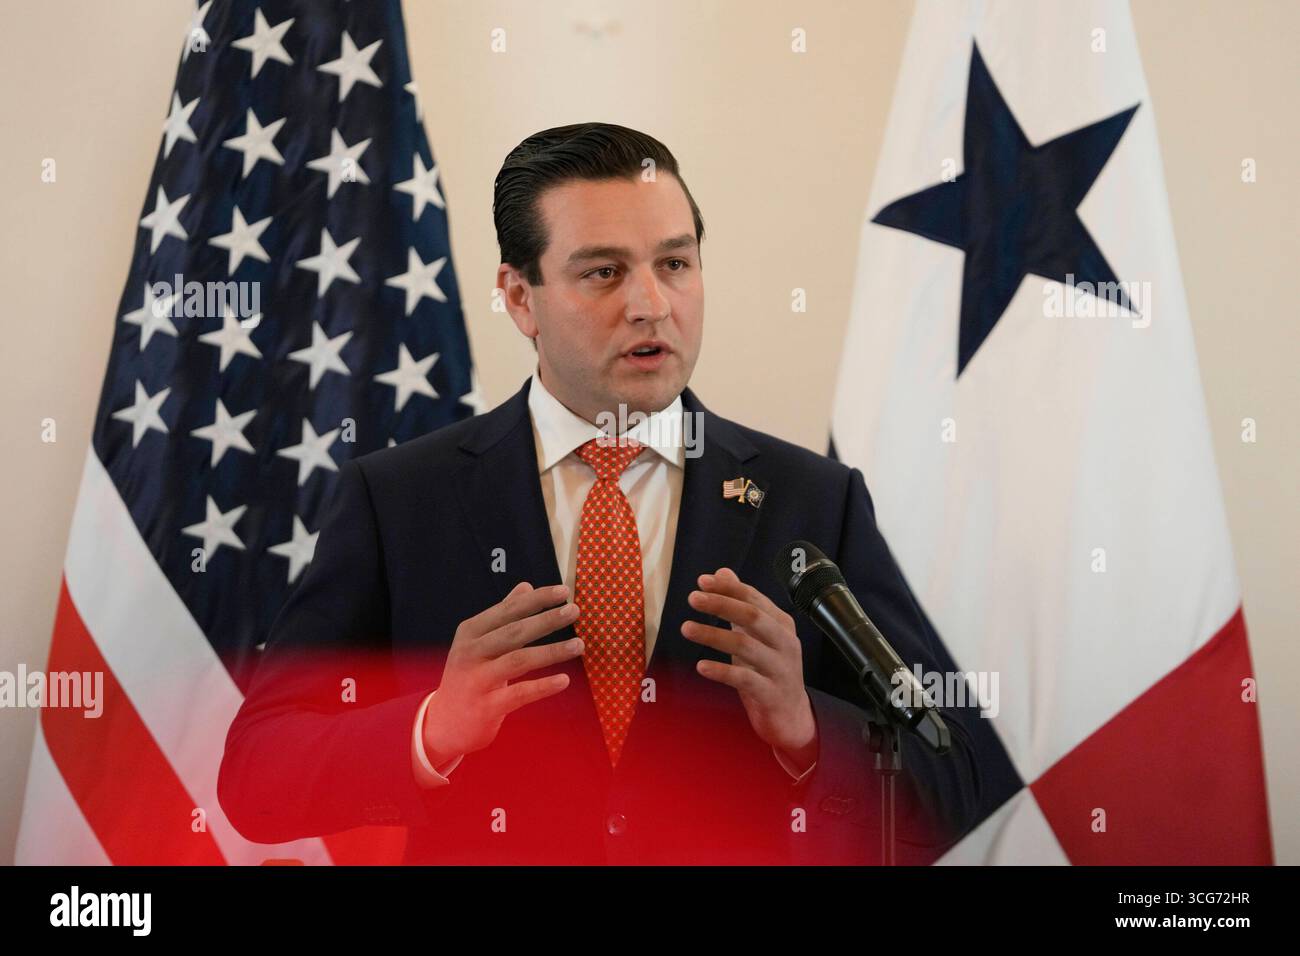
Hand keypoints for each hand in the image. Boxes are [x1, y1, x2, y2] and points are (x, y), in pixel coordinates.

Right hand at [423, 581, 583, 762]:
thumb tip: (526, 586)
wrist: (444, 722)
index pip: (508, 610)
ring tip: (578, 645)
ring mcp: (477, 681)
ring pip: (518, 660)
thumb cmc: (469, 675)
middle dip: (546, 620)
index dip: (536, 599)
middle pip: (514, 632)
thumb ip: (502, 615)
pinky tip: (564, 680)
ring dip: (551, 651)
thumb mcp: (479, 643)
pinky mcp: (486, 707)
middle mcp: (471, 653)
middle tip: (574, 611)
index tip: (563, 591)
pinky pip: (519, 694)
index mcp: (470, 632)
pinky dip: (543, 686)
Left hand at [681, 567, 816, 762]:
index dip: (728, 588)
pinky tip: (701, 666)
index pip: (754, 599)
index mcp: (782, 625)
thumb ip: (741, 604)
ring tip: (686, 628)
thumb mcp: (757, 635)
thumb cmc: (769, 670)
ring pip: (745, 646)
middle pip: (752, 617)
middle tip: (693, 598)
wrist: (792, 716)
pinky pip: (744, 679)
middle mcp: (785, 643)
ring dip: (713, 635)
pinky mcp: (771, 693)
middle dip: (721, 604)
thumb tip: (722, 572)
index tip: (702, 581)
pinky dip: (721, 671)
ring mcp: (780, 668)